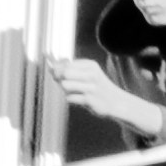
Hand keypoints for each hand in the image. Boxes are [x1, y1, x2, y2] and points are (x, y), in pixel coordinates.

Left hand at [45, 58, 164, 135]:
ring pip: (65, 85)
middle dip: (60, 80)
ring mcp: (91, 87)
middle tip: (67, 85)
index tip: (60, 76)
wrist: (116, 103)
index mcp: (90, 65)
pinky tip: (80, 100)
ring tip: (75, 93)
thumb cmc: (97, 88)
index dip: (58, 70)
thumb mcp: (88, 74)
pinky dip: (72, 100)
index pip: (65, 63)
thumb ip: (70, 69)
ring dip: (66, 91)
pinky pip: (70, 98)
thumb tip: (50, 65)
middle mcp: (91, 74)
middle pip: (64, 73)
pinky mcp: (90, 100)